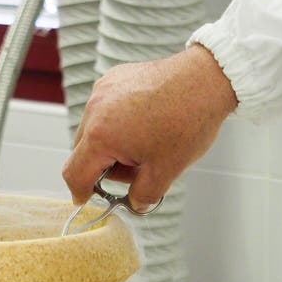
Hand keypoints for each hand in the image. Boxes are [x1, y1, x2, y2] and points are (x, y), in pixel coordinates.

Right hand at [62, 44, 237, 210]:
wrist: (206, 79)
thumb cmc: (187, 122)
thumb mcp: (165, 171)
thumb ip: (143, 195)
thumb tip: (135, 203)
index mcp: (101, 136)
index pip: (74, 173)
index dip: (81, 192)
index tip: (88, 199)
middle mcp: (95, 110)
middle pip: (83, 152)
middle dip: (105, 168)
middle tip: (138, 170)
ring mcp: (103, 90)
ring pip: (94, 131)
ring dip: (112, 145)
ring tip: (146, 145)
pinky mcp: (114, 79)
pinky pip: (104, 109)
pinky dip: (118, 123)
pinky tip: (145, 124)